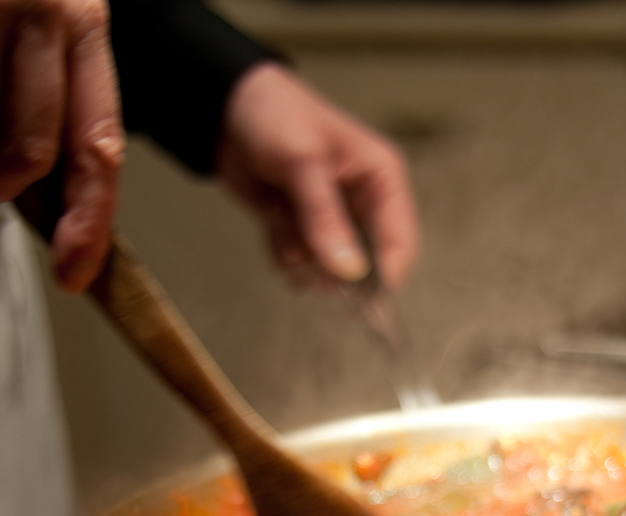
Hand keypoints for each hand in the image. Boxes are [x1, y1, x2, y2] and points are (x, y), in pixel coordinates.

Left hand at [216, 63, 418, 292]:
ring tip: (282, 216)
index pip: (400, 243)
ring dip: (298, 256)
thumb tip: (349, 270)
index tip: (356, 296)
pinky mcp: (304, 231)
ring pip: (326, 272)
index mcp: (381, 180)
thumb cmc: (274, 113)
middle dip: (327, 265)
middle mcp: (363, 204)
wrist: (225, 109)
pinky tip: (273, 218)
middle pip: (363, 267)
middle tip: (302, 247)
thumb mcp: (303, 162)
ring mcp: (333, 221)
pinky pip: (299, 266)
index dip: (383, 276)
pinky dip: (280, 251)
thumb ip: (325, 218)